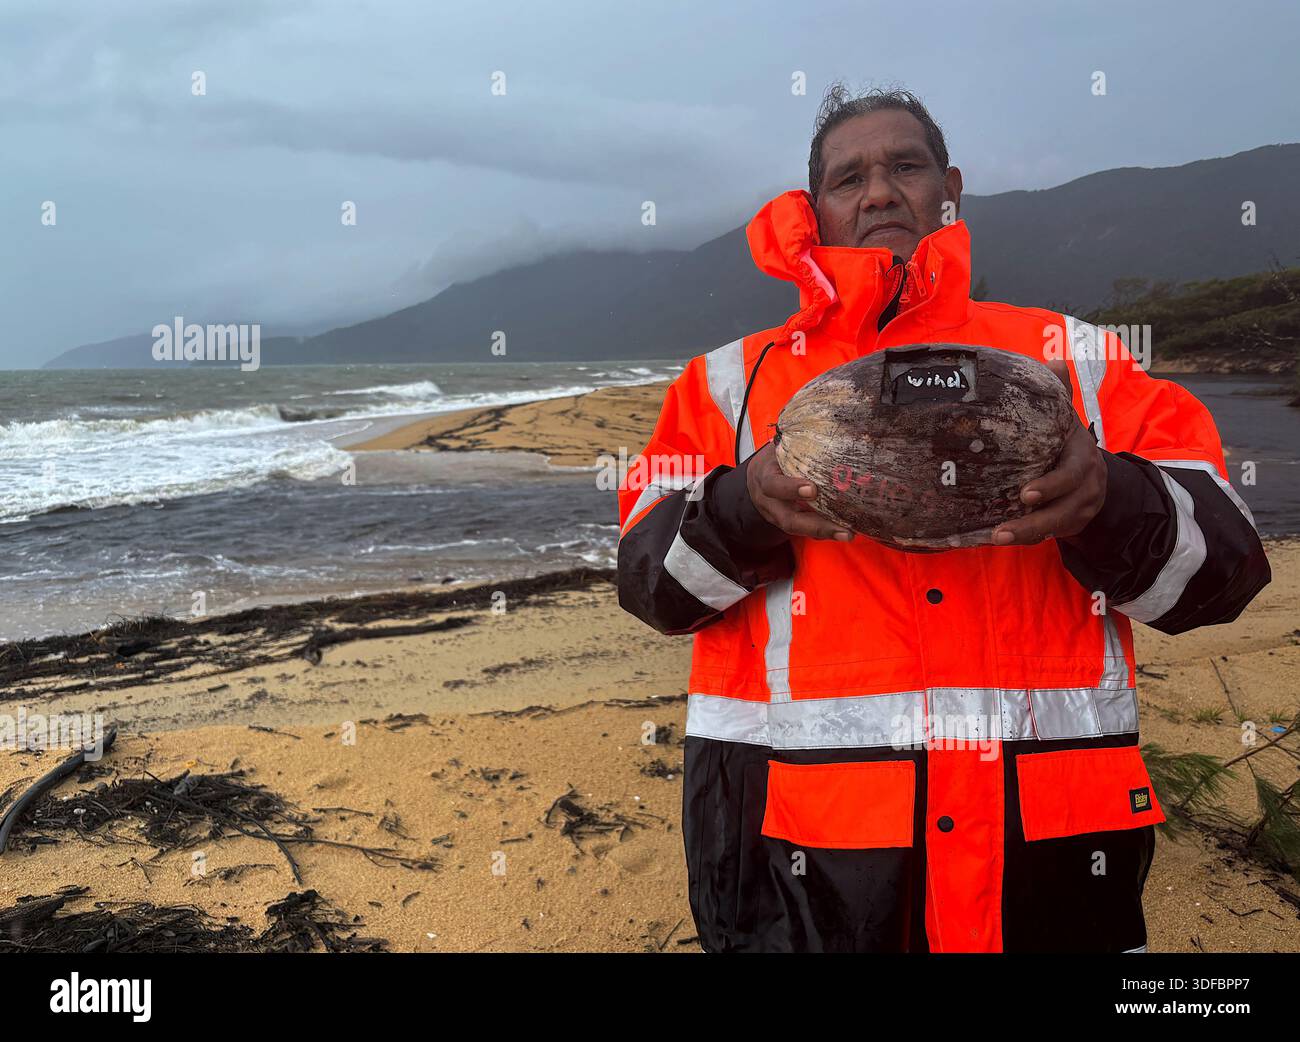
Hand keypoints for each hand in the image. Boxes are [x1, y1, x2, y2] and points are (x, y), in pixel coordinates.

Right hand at [746, 443, 853, 540]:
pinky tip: (843, 530)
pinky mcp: (788, 524)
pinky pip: (805, 531)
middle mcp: (770, 502)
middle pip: (789, 520)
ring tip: (847, 533)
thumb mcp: (778, 447)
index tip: (812, 490)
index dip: (791, 489)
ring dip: (824, 532)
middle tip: (843, 528)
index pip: (774, 485)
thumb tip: (836, 423)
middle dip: (816, 525)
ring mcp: (778, 516)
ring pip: (798, 529)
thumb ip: (797, 441)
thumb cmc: (773, 458)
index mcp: (765, 478)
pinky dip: (824, 532)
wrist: (755, 479)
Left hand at [991, 361, 1106, 545]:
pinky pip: (1049, 535)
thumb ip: (1058, 394)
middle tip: (1001, 529)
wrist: (1096, 473)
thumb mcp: (1066, 418)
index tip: (1025, 494)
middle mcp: (1087, 485)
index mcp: (1083, 456)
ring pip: (1055, 526)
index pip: (1073, 473)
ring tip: (996, 538)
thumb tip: (1054, 362)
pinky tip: (997, 539)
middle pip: (1064, 508)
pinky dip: (1026, 538)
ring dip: (1025, 534)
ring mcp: (1081, 508)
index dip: (1052, 485)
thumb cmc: (1067, 441)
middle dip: (1033, 521)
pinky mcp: (1070, 524)